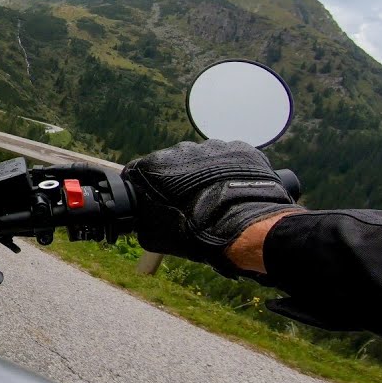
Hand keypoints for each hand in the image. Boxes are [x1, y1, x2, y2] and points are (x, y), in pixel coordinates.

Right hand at [123, 139, 301, 273]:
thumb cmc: (195, 233)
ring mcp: (212, 146)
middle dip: (175, 180)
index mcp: (153, 166)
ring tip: (214, 198)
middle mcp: (179, 149)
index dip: (143, 188)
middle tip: (187, 203)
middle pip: (172, 162)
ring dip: (203, 175)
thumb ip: (143, 219)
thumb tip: (143, 217)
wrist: (244, 228)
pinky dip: (227, 171)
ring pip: (201, 159)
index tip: (152, 202)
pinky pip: (228, 158)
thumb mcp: (155, 236)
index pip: (138, 171)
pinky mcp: (239, 148)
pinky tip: (232, 190)